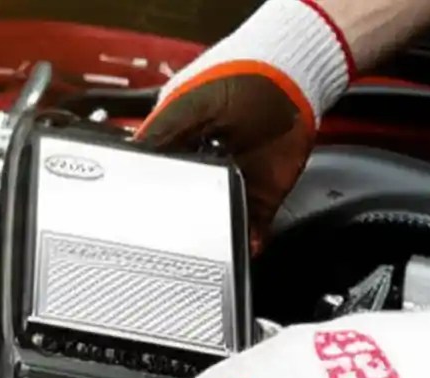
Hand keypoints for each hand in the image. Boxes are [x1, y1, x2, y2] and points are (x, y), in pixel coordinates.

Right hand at [136, 0, 354, 250]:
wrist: (296, 77)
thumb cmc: (239, 77)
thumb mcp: (185, 105)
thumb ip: (158, 135)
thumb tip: (133, 162)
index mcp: (177, 148)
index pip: (156, 182)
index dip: (150, 198)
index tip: (144, 215)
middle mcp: (204, 172)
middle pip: (187, 210)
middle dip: (185, 224)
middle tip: (180, 235)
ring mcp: (234, 187)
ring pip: (218, 225)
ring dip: (218, 238)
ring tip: (213, 248)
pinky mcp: (263, 197)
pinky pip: (253, 231)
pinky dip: (251, 242)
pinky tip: (245, 247)